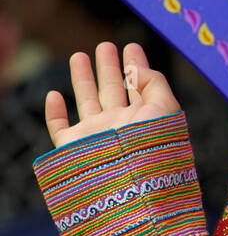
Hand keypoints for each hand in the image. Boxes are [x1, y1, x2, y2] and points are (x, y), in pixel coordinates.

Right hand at [44, 41, 182, 148]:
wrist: (129, 189)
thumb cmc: (153, 149)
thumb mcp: (166, 110)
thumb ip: (155, 83)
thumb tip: (138, 67)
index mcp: (144, 120)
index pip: (140, 88)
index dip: (136, 66)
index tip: (131, 46)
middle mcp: (120, 128)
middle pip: (113, 91)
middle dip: (109, 68)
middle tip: (105, 46)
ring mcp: (96, 138)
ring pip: (87, 102)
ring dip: (83, 79)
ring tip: (80, 55)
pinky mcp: (73, 149)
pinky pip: (60, 128)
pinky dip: (54, 112)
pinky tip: (54, 94)